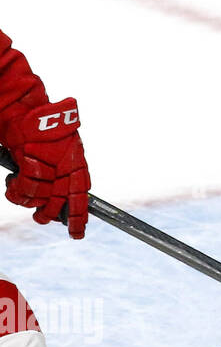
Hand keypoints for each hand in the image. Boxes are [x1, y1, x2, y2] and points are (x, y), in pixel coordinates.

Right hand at [0, 97, 89, 238]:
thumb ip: (56, 175)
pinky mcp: (31, 163)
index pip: (82, 196)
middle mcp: (66, 166)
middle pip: (61, 203)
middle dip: (48, 215)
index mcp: (77, 164)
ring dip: (27, 198)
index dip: (80, 217)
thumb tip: (52, 202)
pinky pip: (24, 189)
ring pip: (40, 198)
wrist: (23, 111)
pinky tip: (13, 180)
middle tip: (41, 217)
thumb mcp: (53, 154)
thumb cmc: (37, 131)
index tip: (77, 234)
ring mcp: (49, 165)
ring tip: (20, 185)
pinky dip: (16, 190)